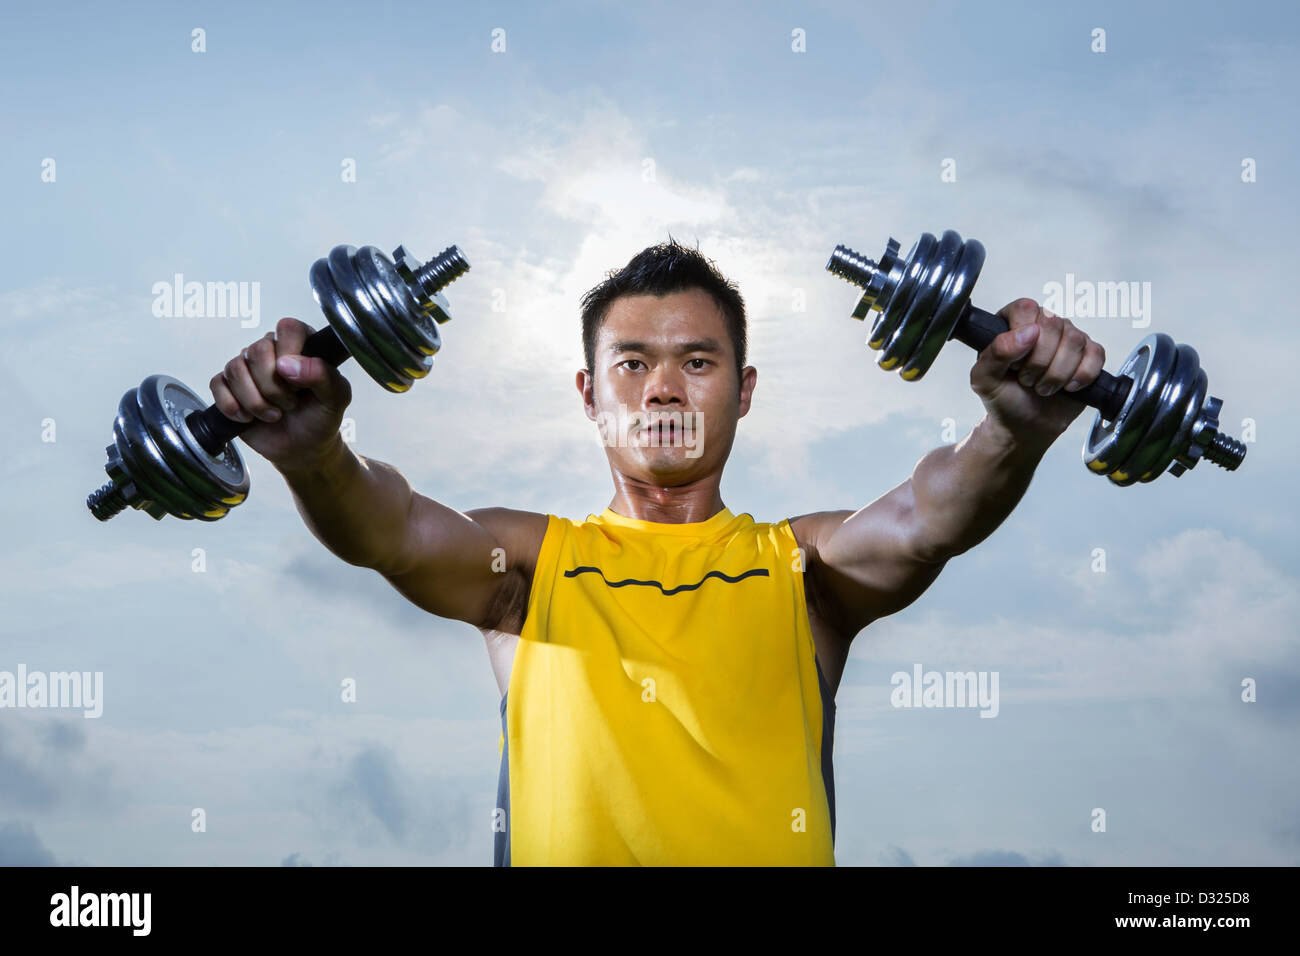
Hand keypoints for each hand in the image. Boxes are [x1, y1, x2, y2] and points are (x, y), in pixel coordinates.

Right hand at [208, 317, 352, 470]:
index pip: (288, 328)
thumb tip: (289, 364)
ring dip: (255, 401)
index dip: (290, 355)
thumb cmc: (320, 418)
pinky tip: (249, 417)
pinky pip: (217, 384)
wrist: (303, 448)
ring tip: (274, 414)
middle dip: (273, 387)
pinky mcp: (229, 385)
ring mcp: (248, 367)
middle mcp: (272, 350)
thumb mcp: (336, 398)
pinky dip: (232, 406)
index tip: (298, 382)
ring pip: (235, 368)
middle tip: (289, 404)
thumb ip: (324, 376)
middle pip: (257, 350)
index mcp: (302, 345)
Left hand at [969, 298, 1105, 447]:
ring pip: (1075, 340)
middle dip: (1039, 362)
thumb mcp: (984, 380)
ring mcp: (1068, 337)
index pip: (1025, 308)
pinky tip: (1067, 387)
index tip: (1014, 363)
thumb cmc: (1004, 399)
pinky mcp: (1089, 354)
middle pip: (1053, 323)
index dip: (1021, 338)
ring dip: (1057, 374)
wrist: (1026, 425)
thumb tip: (1028, 332)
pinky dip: (1080, 377)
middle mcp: (1042, 324)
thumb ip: (996, 353)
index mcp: (1013, 322)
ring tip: (1043, 387)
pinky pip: (1096, 354)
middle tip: (1027, 379)